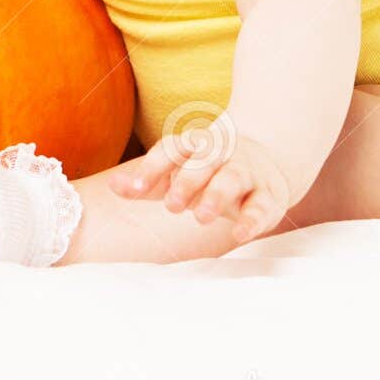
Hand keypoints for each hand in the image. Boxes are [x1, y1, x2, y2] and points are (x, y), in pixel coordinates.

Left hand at [109, 118, 296, 244]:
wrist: (266, 155)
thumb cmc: (207, 170)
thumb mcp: (175, 171)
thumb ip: (147, 180)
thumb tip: (112, 185)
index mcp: (194, 146)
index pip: (172, 149)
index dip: (152, 167)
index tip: (136, 189)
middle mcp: (221, 154)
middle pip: (204, 160)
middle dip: (188, 180)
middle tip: (172, 205)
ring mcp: (246, 171)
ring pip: (234, 177)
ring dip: (217, 195)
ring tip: (201, 216)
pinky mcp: (268, 194)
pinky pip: (262, 204)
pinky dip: (252, 219)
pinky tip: (240, 233)